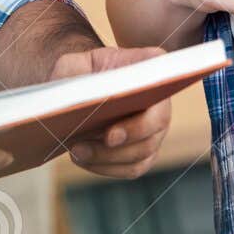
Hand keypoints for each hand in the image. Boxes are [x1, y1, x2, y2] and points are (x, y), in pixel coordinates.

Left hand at [49, 46, 171, 178]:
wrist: (80, 91)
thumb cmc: (79, 72)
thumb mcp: (72, 64)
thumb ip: (74, 74)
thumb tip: (76, 100)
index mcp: (149, 68)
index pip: (161, 81)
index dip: (143, 107)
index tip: (110, 134)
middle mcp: (161, 99)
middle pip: (156, 124)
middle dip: (124, 139)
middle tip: (86, 146)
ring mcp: (156, 128)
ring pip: (143, 151)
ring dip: (108, 158)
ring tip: (77, 152)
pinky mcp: (145, 152)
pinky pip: (132, 168)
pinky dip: (106, 168)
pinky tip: (83, 160)